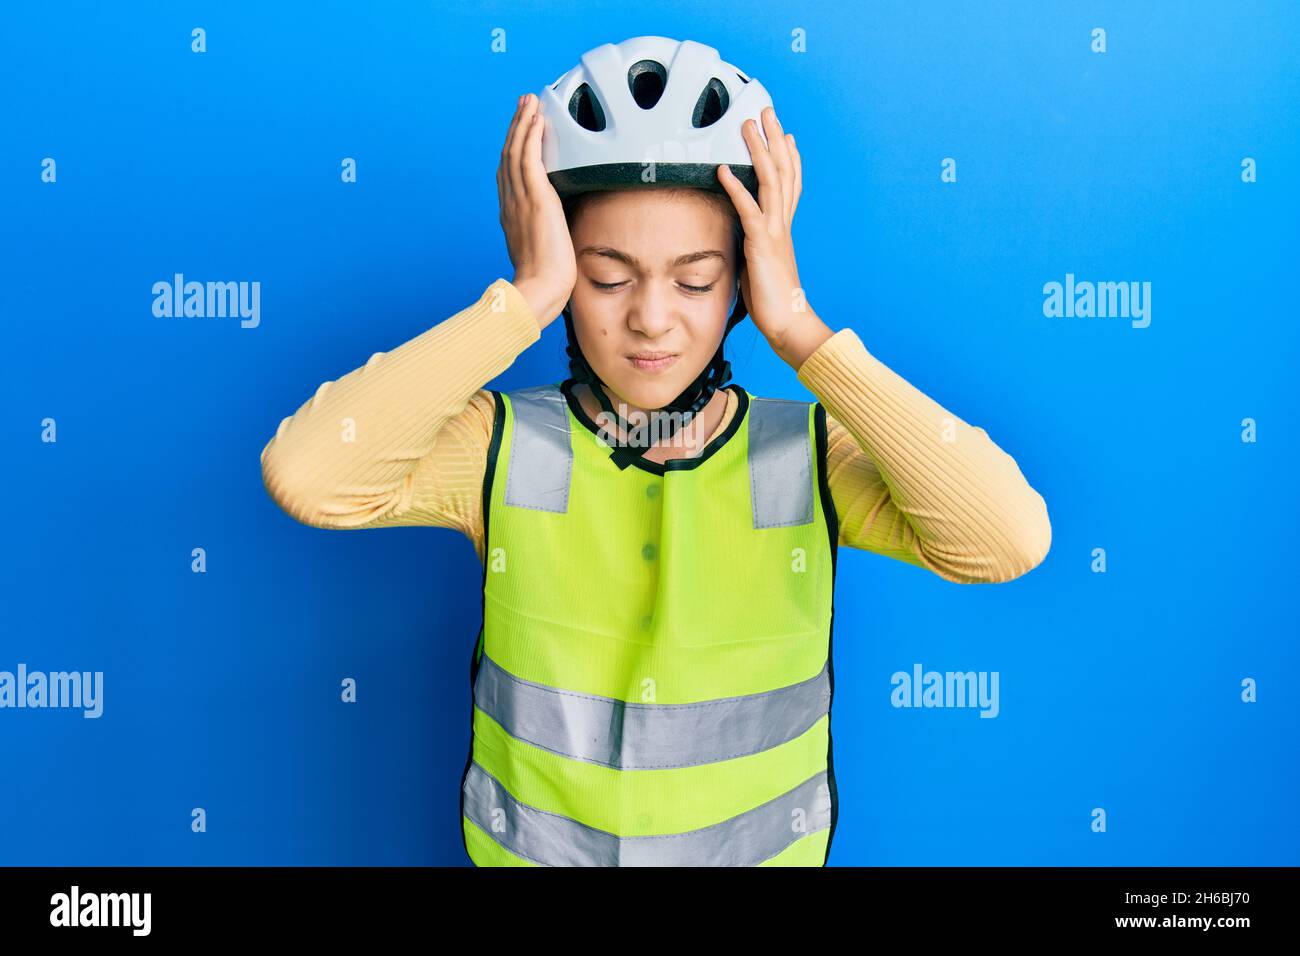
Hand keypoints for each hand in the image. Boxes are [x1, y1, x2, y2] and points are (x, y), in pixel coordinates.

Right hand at [497, 93, 575, 325]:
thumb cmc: (545, 280)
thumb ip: (547, 234)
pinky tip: (536, 119)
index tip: (521, 132)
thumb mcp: (544, 251)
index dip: (514, 148)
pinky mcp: (534, 198)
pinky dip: (530, 135)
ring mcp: (519, 199)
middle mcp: (510, 202)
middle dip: (516, 128)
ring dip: (523, 122)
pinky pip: (528, 158)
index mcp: (511, 214)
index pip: (509, 173)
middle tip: (523, 105)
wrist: (540, 288)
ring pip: (516, 151)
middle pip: (509, 155)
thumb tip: (559, 230)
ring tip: (529, 101)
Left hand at [717, 107, 831, 367]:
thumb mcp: (760, 265)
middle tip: (766, 111)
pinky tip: (723, 170)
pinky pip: (749, 210)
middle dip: (775, 139)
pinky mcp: (762, 245)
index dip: (789, 156)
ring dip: (758, 150)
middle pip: (784, 171)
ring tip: (747, 125)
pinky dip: (736, 188)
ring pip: (771, 181)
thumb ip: (754, 246)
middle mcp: (783, 224)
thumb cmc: (772, 301)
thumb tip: (743, 237)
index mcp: (784, 228)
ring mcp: (775, 232)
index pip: (790, 184)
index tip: (785, 134)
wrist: (788, 323)